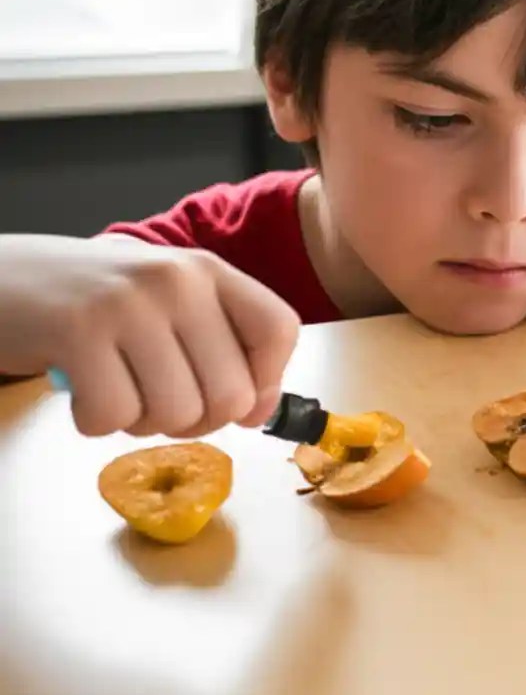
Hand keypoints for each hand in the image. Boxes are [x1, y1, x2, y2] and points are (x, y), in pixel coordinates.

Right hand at [0, 234, 300, 437]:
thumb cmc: (92, 304)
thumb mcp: (166, 304)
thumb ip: (220, 345)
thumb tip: (261, 410)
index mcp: (207, 271)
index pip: (279, 329)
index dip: (268, 384)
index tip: (242, 406)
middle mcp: (176, 280)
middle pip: (231, 393)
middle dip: (196, 421)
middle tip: (155, 401)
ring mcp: (128, 304)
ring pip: (177, 413)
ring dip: (143, 423)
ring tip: (115, 388)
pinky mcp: (77, 332)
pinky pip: (115, 417)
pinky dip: (96, 422)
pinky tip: (81, 391)